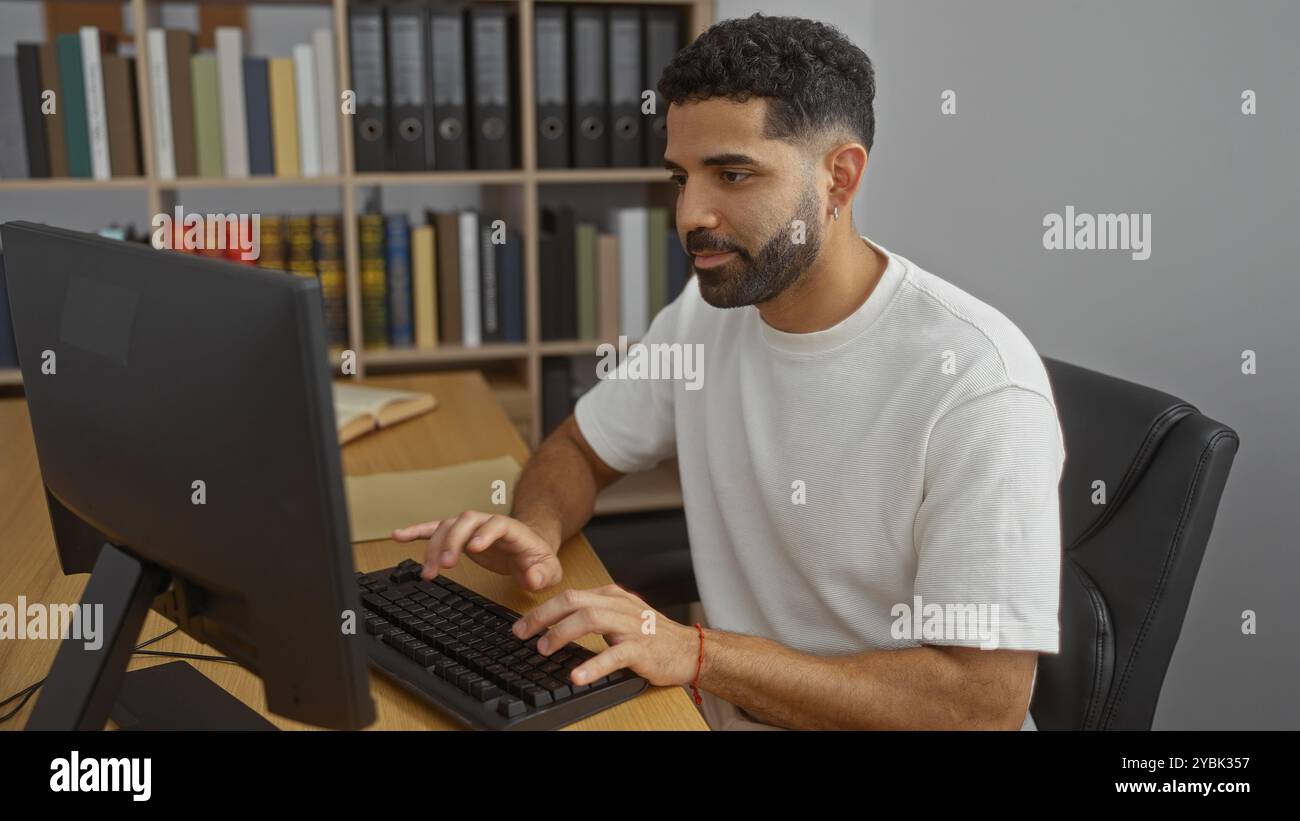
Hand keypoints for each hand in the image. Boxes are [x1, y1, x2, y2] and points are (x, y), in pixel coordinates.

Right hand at [392, 510, 562, 591]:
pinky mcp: (459, 537)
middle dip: (452, 541)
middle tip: (445, 566)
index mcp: (512, 530)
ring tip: (428, 572)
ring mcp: (472, 528)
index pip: (497, 524)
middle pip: (466, 521)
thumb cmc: (538, 560)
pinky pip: (435, 529)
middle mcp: (488, 523)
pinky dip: (417, 532)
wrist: (531, 550)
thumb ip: (543, 574)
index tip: (473, 548)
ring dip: (434, 547)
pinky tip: (399, 536)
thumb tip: (532, 577)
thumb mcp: (550, 571)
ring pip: (448, 527)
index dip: (484, 533)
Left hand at [512, 585, 699, 687]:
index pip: (570, 596)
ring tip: (544, 649)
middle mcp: (620, 606)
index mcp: (612, 596)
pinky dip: (593, 665)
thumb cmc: (654, 636)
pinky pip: (614, 655)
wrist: (689, 650)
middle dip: (544, 616)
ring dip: (562, 633)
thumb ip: (594, 614)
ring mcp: (631, 626)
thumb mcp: (621, 617)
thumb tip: (557, 624)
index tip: (522, 626)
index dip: (542, 610)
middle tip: (523, 633)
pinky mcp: (642, 649)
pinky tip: (576, 675)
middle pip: (574, 601)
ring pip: (590, 618)